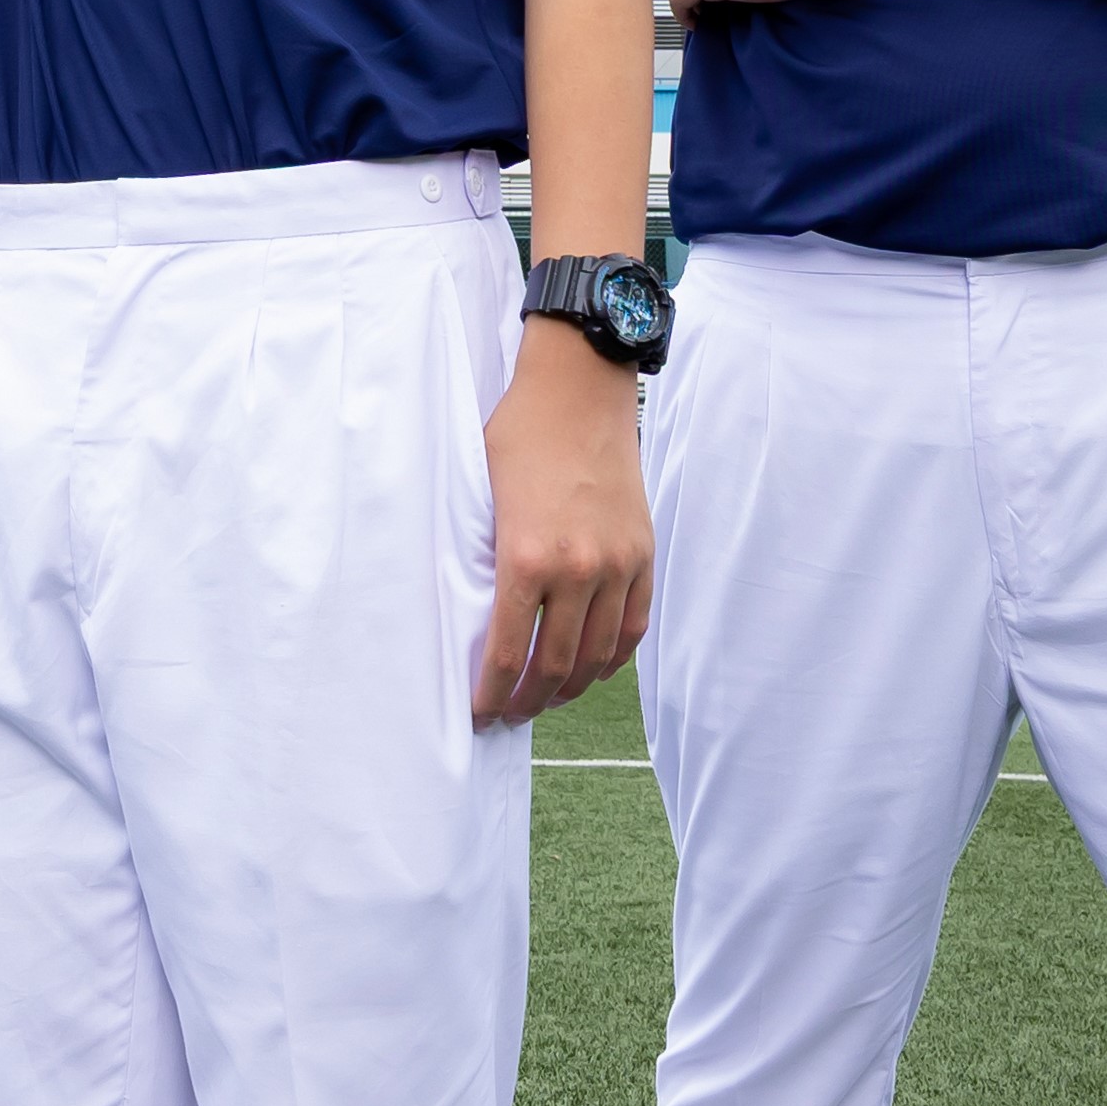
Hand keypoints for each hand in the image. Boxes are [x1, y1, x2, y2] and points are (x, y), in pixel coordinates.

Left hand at [474, 328, 650, 725]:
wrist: (579, 393)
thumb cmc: (518, 438)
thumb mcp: (481, 497)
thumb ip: (480, 558)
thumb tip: (464, 615)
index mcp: (526, 558)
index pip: (506, 654)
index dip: (491, 693)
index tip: (479, 712)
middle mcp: (578, 570)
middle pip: (555, 666)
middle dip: (528, 700)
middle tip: (511, 712)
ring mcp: (618, 565)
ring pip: (598, 655)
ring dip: (571, 687)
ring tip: (548, 697)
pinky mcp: (643, 554)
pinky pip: (633, 626)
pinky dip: (613, 657)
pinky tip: (592, 668)